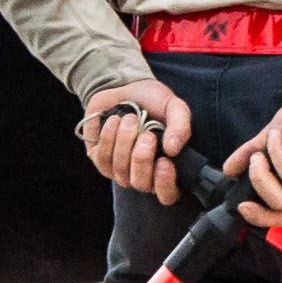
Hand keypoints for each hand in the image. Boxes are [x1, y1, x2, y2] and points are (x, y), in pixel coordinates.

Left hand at [78, 78, 189, 203]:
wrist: (124, 88)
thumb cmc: (153, 102)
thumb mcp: (174, 107)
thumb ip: (181, 126)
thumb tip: (174, 149)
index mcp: (166, 167)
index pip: (168, 194)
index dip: (165, 184)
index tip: (164, 162)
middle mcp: (143, 174)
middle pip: (141, 183)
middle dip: (142, 158)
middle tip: (147, 134)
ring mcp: (120, 170)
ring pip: (120, 171)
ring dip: (125, 142)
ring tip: (130, 118)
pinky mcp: (100, 160)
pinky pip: (102, 158)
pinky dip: (108, 137)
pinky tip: (114, 121)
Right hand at [236, 93, 281, 225]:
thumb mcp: (272, 137)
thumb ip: (252, 152)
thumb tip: (228, 170)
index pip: (278, 216)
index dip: (258, 216)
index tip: (241, 205)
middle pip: (279, 201)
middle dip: (261, 177)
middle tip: (257, 155)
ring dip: (277, 150)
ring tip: (278, 131)